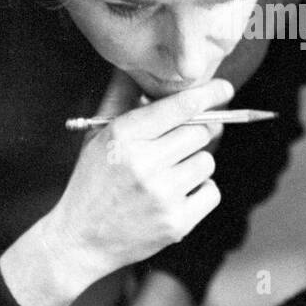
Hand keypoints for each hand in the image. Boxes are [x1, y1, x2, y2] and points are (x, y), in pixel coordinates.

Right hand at [39, 72, 231, 291]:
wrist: (80, 239)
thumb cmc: (93, 181)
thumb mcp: (98, 135)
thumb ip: (120, 98)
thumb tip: (136, 65)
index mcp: (124, 136)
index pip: (180, 106)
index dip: (208, 94)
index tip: (225, 88)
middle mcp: (144, 164)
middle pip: (200, 132)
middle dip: (194, 134)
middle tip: (176, 145)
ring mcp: (162, 195)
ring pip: (207, 161)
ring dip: (194, 164)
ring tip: (168, 174)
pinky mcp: (176, 223)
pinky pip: (211, 192)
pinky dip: (200, 191)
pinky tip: (176, 195)